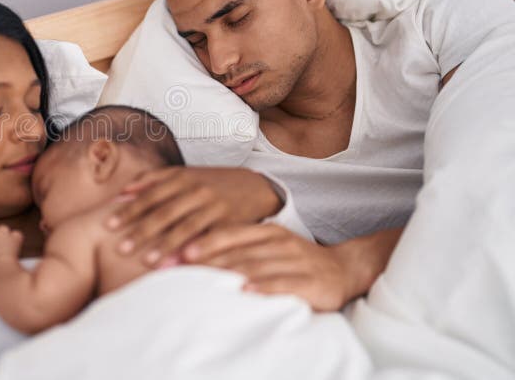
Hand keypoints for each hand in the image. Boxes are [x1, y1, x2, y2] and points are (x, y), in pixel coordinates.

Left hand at [105, 167, 281, 267]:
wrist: (255, 186)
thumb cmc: (210, 183)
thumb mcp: (183, 174)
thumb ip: (151, 180)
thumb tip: (121, 193)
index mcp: (182, 177)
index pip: (150, 195)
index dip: (129, 210)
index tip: (109, 225)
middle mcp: (197, 190)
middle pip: (165, 212)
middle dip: (142, 231)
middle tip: (121, 248)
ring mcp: (214, 206)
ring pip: (186, 226)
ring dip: (166, 245)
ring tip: (148, 262)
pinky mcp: (231, 222)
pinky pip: (211, 238)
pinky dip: (197, 250)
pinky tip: (184, 263)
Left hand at [184, 223, 353, 310]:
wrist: (344, 268)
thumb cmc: (294, 260)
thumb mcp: (267, 247)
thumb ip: (238, 248)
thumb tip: (193, 253)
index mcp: (266, 231)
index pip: (229, 233)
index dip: (203, 242)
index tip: (177, 252)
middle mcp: (278, 241)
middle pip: (237, 251)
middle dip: (205, 261)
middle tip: (178, 268)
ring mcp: (295, 260)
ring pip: (256, 265)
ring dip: (228, 273)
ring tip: (204, 279)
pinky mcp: (310, 280)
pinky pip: (283, 283)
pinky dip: (264, 287)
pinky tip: (246, 291)